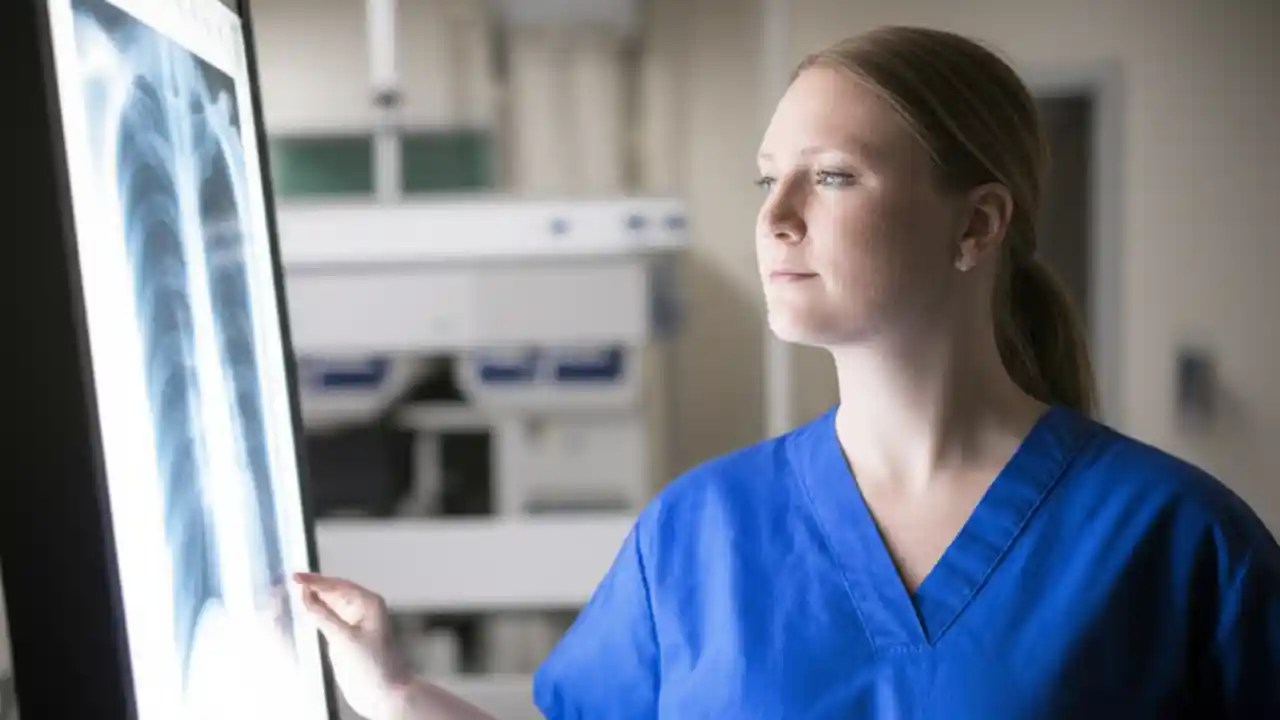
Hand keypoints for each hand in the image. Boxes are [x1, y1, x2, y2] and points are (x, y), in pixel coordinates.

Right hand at [293, 573, 412, 719]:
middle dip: (314, 586)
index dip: (316, 581)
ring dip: (314, 598)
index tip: (295, 577)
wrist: (383, 692)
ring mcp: (355, 621)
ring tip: (294, 590)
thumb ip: (323, 615)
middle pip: (334, 590)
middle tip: (291, 580)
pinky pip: (329, 617)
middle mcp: (363, 608)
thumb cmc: (372, 665)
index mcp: (369, 603)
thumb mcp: (344, 639)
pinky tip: (305, 609)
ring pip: (331, 603)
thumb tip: (305, 594)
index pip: (338, 585)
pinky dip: (316, 612)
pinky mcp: (347, 635)